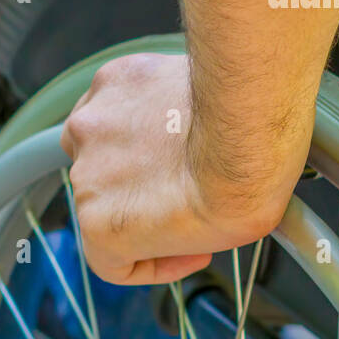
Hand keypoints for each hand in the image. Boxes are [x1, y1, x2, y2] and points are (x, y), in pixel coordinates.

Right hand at [59, 52, 295, 285]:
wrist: (254, 129)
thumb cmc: (242, 189)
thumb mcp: (207, 241)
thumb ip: (166, 233)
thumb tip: (173, 216)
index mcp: (101, 227)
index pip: (109, 258)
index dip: (154, 259)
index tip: (184, 247)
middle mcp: (84, 176)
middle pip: (104, 195)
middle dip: (142, 195)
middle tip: (187, 186)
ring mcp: (93, 124)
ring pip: (99, 143)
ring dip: (130, 148)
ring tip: (179, 143)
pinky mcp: (113, 80)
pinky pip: (116, 98)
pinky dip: (140, 104)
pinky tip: (177, 108)